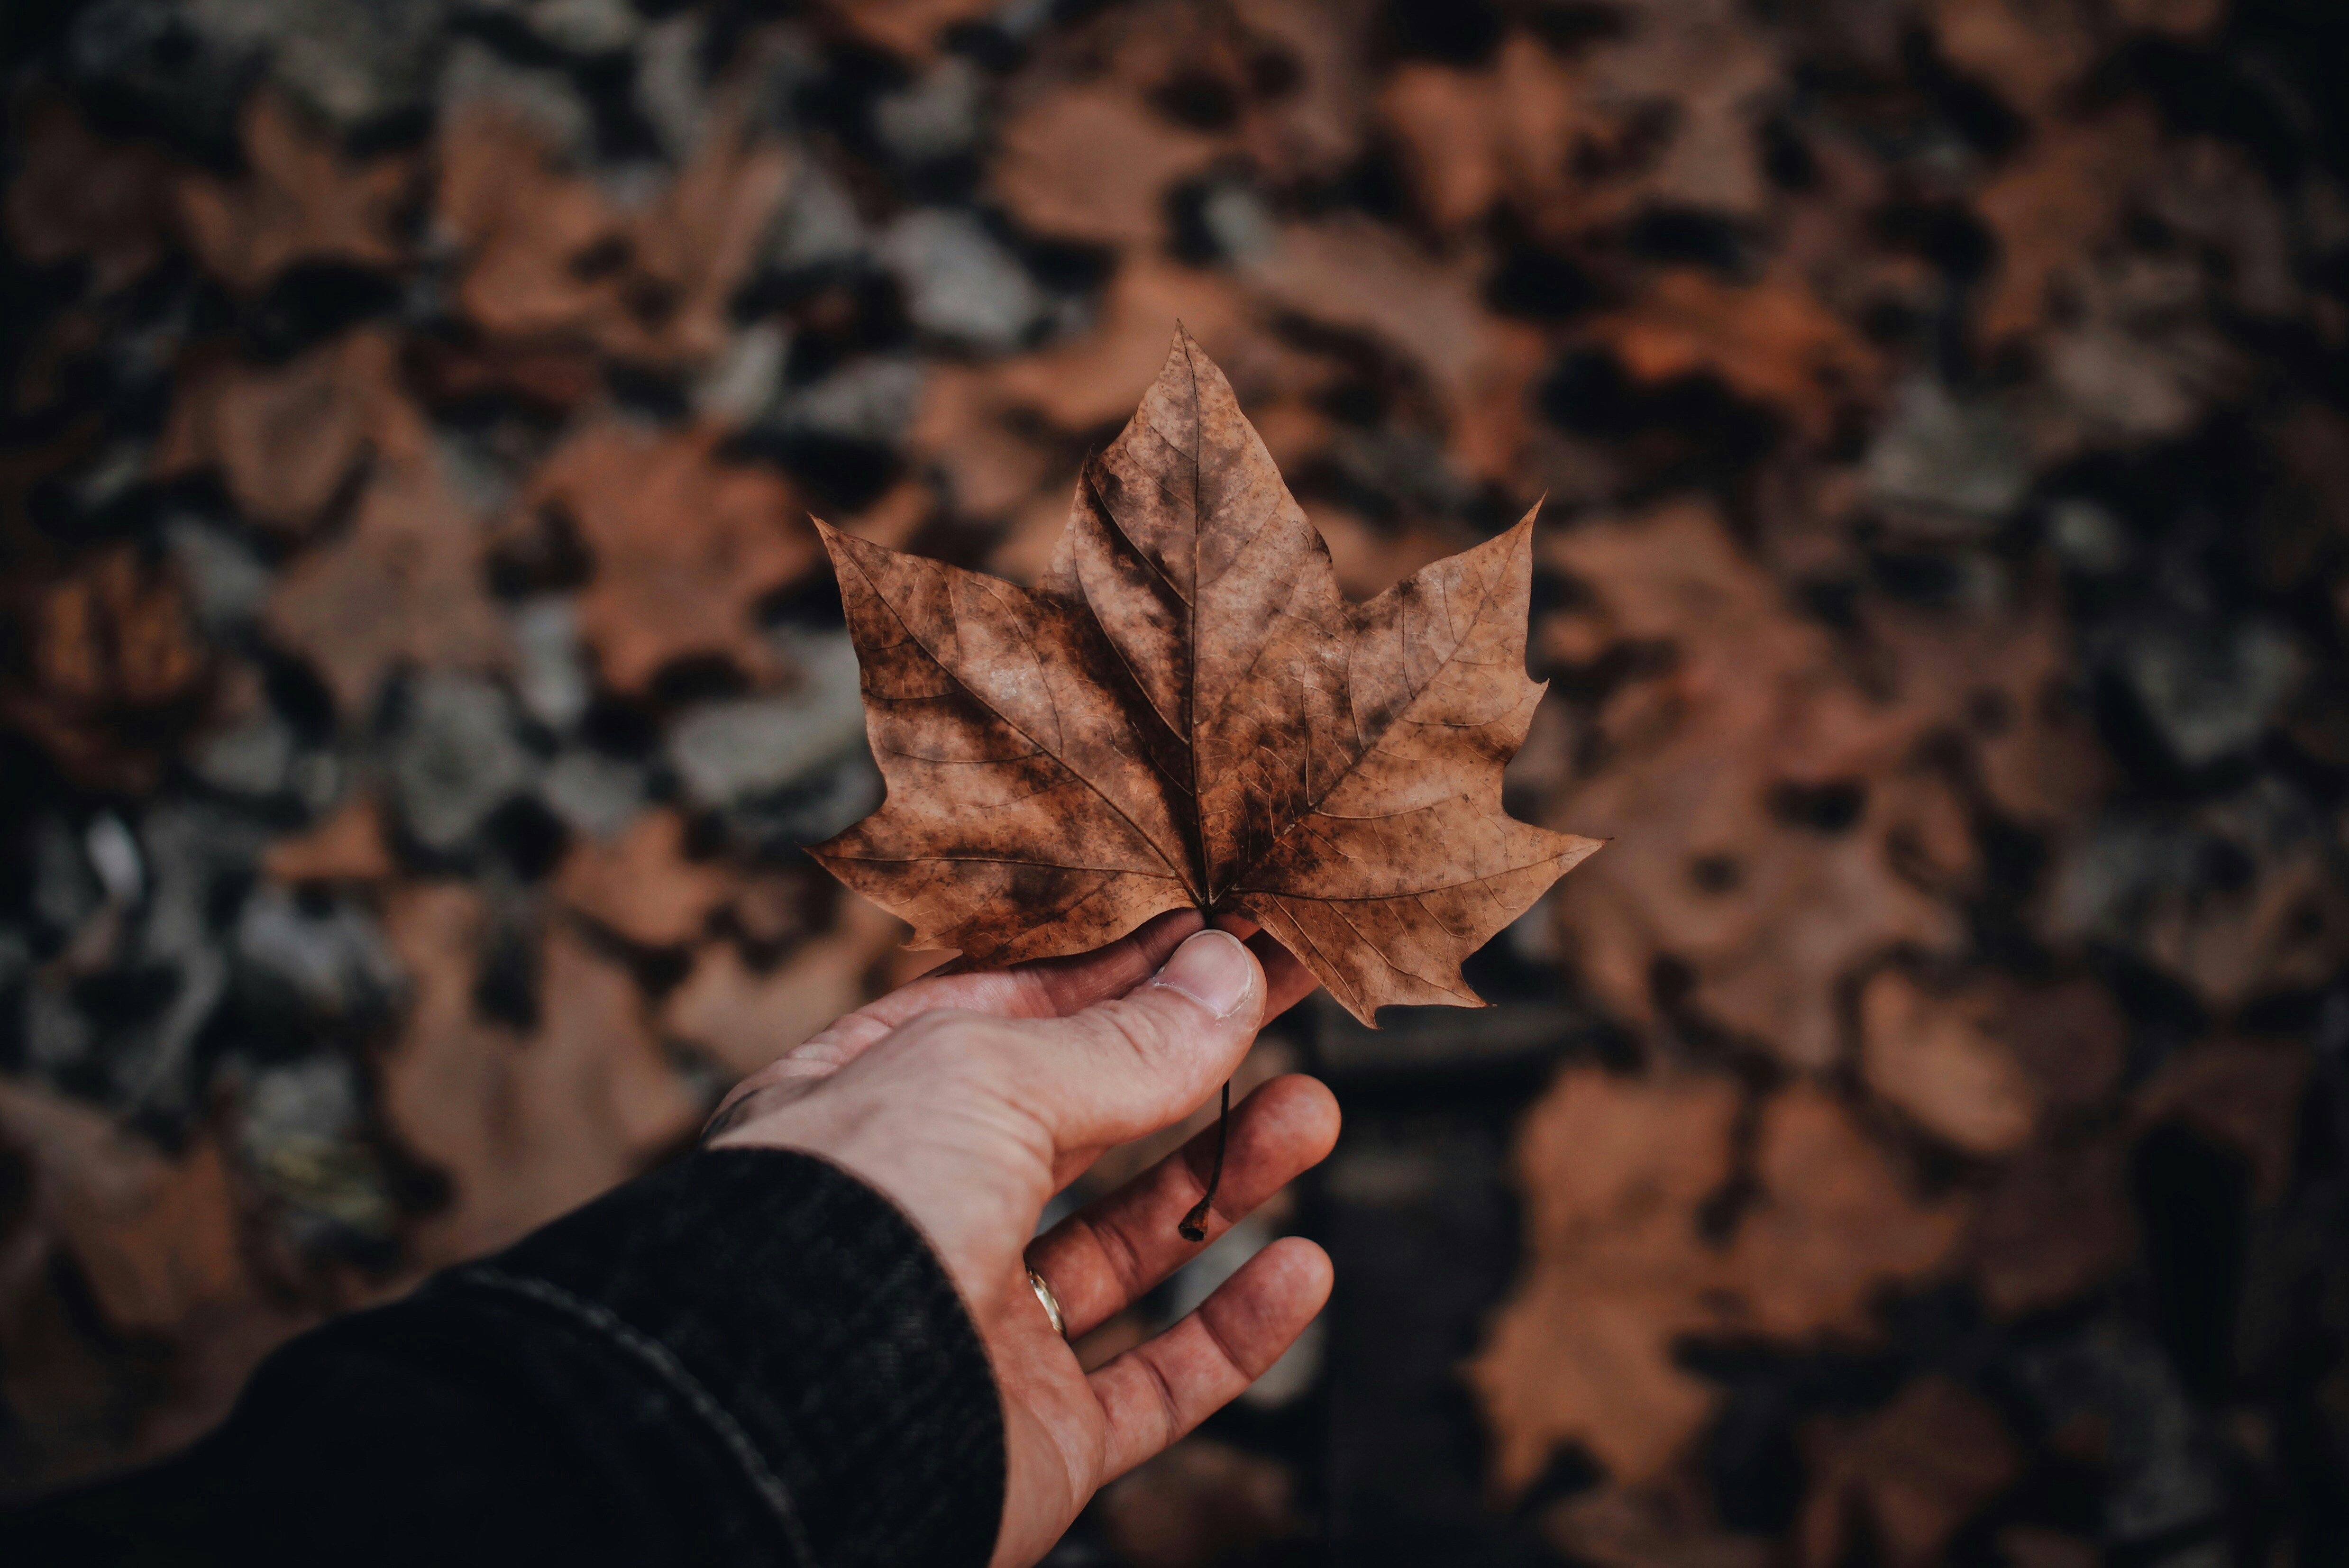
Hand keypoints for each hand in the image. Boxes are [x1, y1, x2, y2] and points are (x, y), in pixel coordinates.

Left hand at [703, 910, 1335, 1567]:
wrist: (799, 1436)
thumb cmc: (851, 1218)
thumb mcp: (983, 1077)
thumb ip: (1118, 1041)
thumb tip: (1225, 973)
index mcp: (861, 1110)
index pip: (1001, 1017)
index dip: (1114, 969)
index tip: (1214, 926)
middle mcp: (916, 1214)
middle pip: (1079, 1119)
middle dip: (1188, 1055)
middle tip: (1290, 990)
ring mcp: (975, 1330)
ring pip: (1127, 1245)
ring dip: (1227, 1178)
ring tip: (1315, 1109)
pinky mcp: (1031, 1435)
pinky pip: (1155, 1383)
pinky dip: (1235, 1331)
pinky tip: (1302, 1268)